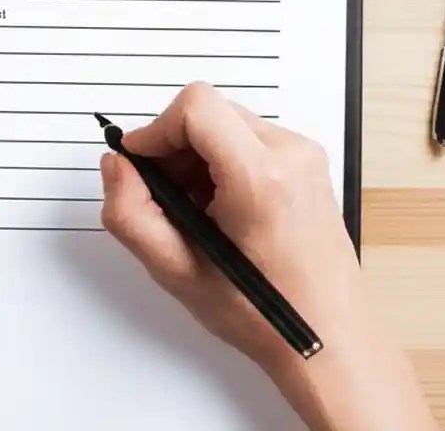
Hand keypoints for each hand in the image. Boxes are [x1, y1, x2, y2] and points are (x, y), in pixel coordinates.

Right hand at [100, 83, 434, 430]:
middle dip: (174, 147)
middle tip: (165, 197)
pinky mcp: (307, 164)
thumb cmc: (264, 313)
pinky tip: (219, 209)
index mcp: (260, 178)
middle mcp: (290, 155)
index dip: (156, 130)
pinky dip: (221, 162)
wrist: (328, 336)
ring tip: (195, 210)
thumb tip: (116, 166)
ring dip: (196, 156)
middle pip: (209, 111)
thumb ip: (131, 213)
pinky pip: (249, 139)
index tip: (140, 163)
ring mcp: (304, 156)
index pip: (196, 107)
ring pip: (226, 122)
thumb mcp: (177, 271)